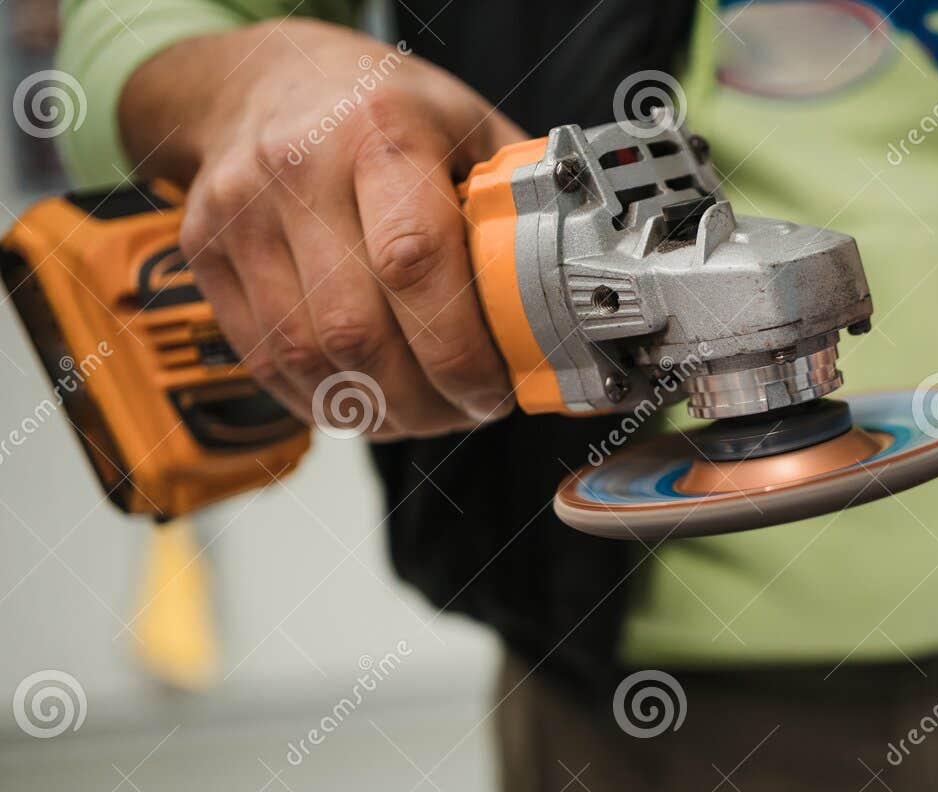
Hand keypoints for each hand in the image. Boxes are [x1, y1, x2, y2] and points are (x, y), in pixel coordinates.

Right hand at [122, 18, 524, 437]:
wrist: (268, 79)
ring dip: (381, 411)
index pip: (414, 261)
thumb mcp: (468, 130)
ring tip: (430, 412)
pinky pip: (267, 363)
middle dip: (428, 398)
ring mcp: (239, 213)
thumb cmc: (385, 112)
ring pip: (309, 359)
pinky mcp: (204, 253)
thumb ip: (519, 209)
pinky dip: (327, 401)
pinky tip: (373, 401)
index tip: (497, 384)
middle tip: (472, 409)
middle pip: (358, 331)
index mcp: (379, 132)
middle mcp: (297, 169)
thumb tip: (579, 296)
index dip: (460, 349)